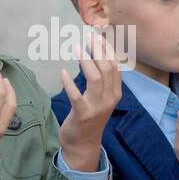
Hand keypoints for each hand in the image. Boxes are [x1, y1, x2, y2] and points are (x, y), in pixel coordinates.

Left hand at [57, 30, 121, 172]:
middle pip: (107, 69)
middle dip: (98, 50)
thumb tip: (96, 54)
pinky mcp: (83, 114)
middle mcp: (109, 99)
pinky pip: (76, 95)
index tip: (98, 35)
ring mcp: (97, 107)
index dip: (107, 49)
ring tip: (76, 48)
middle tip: (88, 37)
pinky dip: (69, 82)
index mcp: (115, 93)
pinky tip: (63, 72)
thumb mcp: (101, 98)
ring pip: (95, 78)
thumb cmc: (90, 117)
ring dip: (85, 60)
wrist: (83, 144)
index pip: (115, 66)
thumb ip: (102, 80)